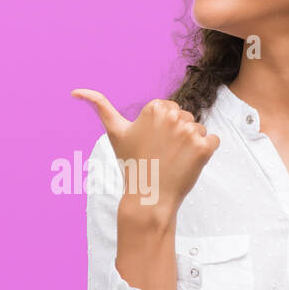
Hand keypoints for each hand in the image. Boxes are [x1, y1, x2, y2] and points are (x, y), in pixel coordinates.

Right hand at [71, 88, 219, 218]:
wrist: (149, 198)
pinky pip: (214, 141)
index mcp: (155, 107)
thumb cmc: (132, 164)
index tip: (152, 143)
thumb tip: (75, 91)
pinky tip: (188, 163)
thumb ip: (99, 106)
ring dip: (190, 145)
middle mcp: (173, 115)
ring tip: (173, 160)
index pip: (170, 109)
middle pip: (186, 117)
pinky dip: (205, 153)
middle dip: (177, 134)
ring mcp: (190, 131)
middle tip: (162, 154)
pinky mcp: (205, 147)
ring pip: (199, 129)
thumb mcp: (115, 133)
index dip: (163, 128)